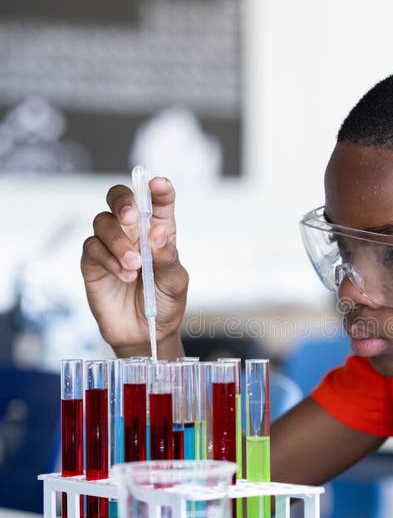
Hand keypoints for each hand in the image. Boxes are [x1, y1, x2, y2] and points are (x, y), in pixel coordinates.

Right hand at [81, 177, 188, 357]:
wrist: (145, 332)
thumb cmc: (165, 302)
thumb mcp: (176, 282)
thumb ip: (168, 258)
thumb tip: (157, 234)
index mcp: (158, 229)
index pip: (158, 200)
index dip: (158, 188)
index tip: (158, 184)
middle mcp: (132, 232)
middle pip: (119, 198)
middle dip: (123, 201)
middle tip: (131, 218)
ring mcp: (110, 245)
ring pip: (103, 222)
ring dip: (118, 242)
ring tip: (135, 266)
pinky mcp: (93, 262)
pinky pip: (92, 248)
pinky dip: (109, 259)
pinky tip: (125, 276)